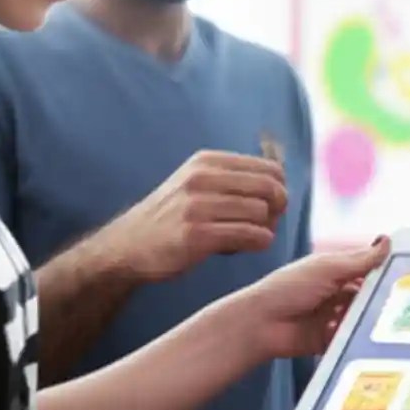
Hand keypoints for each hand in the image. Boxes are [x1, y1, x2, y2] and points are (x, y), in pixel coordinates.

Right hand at [102, 150, 288, 281]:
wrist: (128, 246)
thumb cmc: (173, 217)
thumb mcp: (197, 182)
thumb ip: (234, 178)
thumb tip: (282, 182)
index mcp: (207, 161)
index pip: (270, 169)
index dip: (278, 190)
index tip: (268, 207)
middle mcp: (202, 178)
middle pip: (271, 188)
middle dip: (277, 210)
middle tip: (264, 225)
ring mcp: (197, 206)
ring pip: (262, 213)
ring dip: (263, 230)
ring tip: (244, 237)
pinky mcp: (196, 235)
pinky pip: (250, 235)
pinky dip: (257, 243)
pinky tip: (239, 248)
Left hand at [235, 237, 389, 357]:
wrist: (260, 325)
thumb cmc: (288, 288)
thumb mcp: (326, 268)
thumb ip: (359, 260)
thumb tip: (388, 241)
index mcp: (337, 271)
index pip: (370, 270)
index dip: (389, 272)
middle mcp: (339, 293)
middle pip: (370, 296)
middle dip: (385, 300)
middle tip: (409, 304)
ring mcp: (336, 318)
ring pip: (364, 319)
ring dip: (371, 320)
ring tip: (390, 322)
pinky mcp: (332, 340)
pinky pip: (353, 340)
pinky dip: (358, 338)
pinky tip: (365, 338)